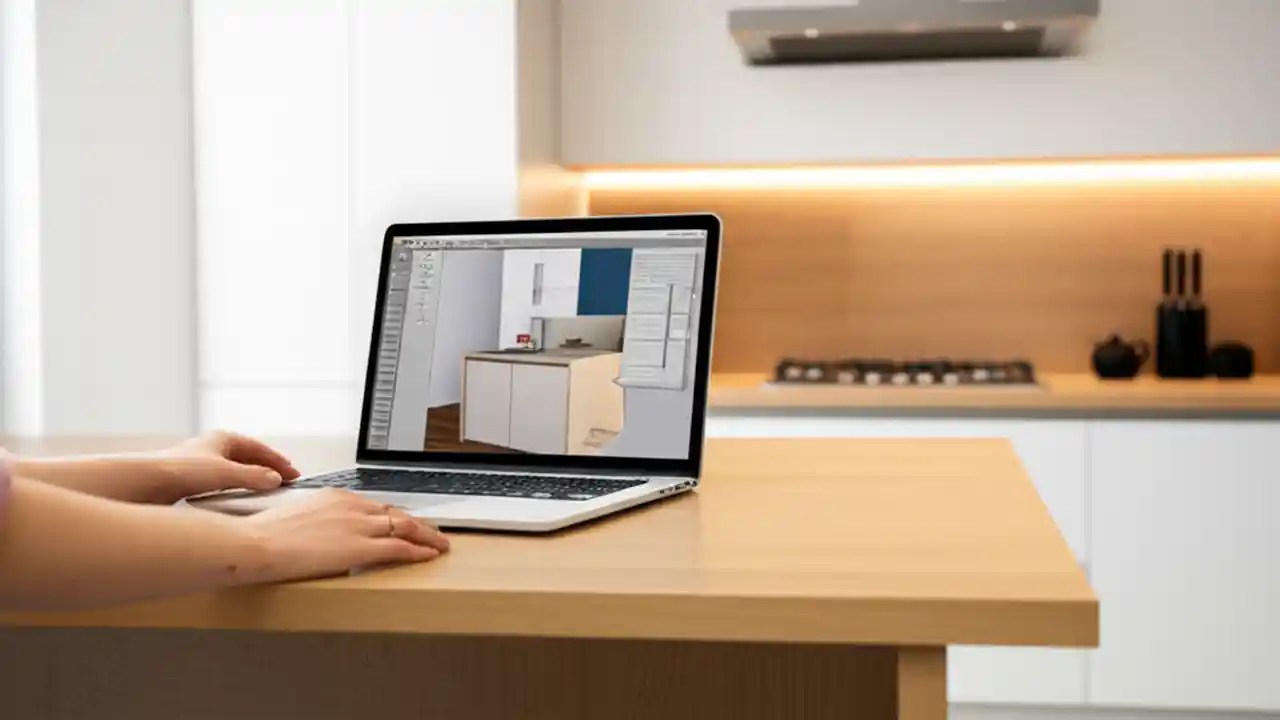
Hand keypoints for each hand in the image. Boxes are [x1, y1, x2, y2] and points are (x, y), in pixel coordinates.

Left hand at [160, 431, 301, 501]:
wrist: (146, 483)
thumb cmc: (184, 471)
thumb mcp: (226, 473)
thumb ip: (253, 477)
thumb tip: (276, 480)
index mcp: (223, 438)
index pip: (259, 448)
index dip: (278, 461)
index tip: (294, 474)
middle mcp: (213, 447)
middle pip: (247, 456)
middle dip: (266, 467)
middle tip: (284, 479)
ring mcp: (201, 462)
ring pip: (235, 469)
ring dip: (251, 477)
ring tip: (265, 489)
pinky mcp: (191, 479)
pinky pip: (222, 481)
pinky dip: (236, 486)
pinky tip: (238, 497)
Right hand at [240, 489, 450, 582]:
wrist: (256, 543)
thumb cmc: (265, 536)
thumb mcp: (297, 519)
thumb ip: (318, 524)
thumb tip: (324, 538)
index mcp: (336, 497)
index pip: (376, 506)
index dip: (395, 516)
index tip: (404, 522)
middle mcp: (352, 506)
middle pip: (396, 513)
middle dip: (418, 524)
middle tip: (433, 532)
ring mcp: (358, 525)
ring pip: (405, 527)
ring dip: (426, 537)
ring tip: (440, 544)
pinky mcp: (360, 547)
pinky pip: (399, 548)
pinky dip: (419, 551)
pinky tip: (429, 555)